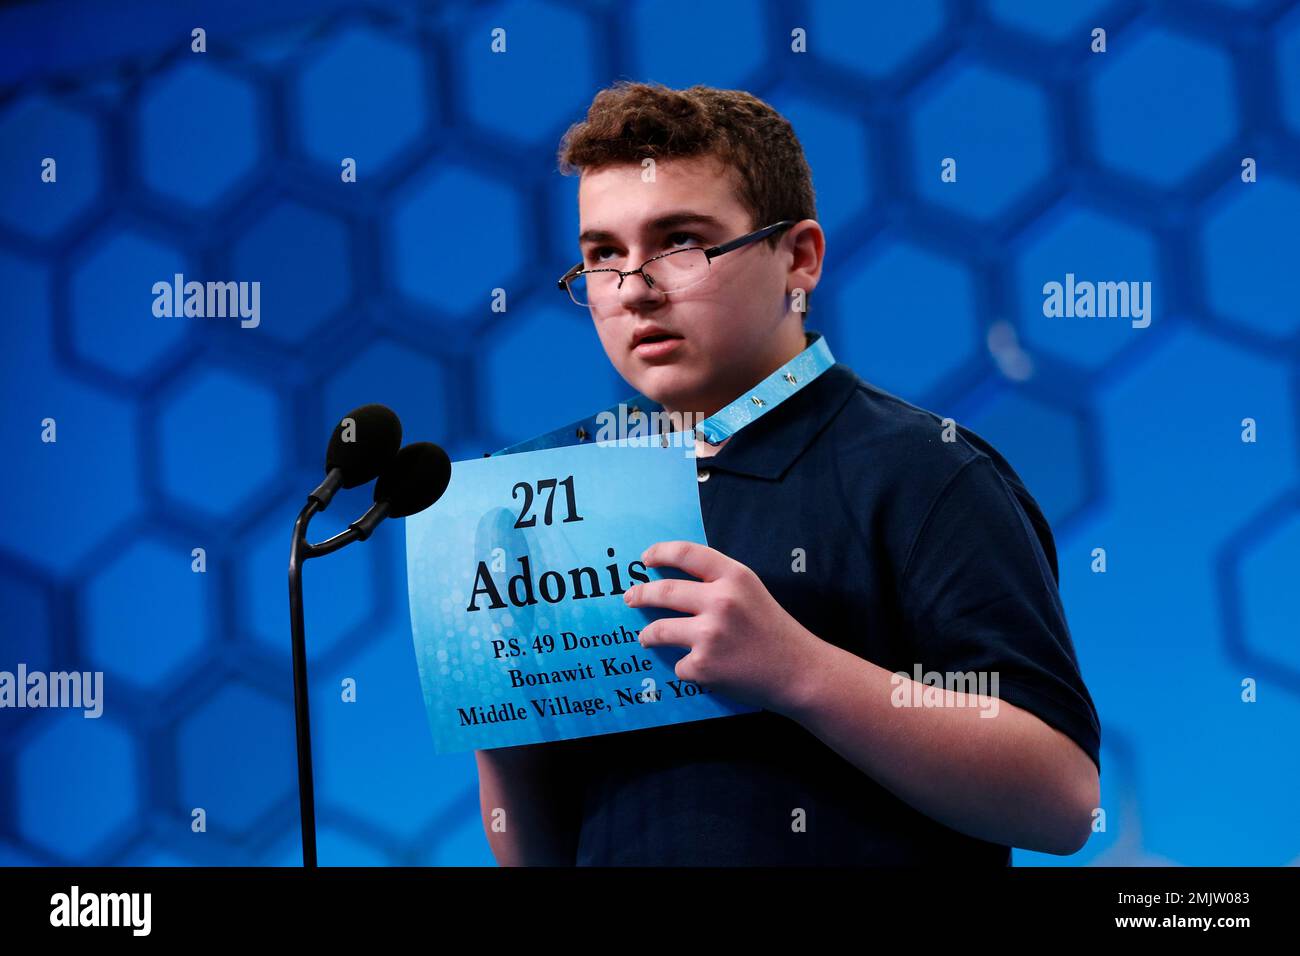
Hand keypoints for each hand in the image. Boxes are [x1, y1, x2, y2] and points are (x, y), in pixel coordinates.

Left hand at [622, 540, 825, 714]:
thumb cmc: (775, 632)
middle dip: (640, 594)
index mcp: (735, 577)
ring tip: (647, 637)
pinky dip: (687, 668)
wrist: (799, 673)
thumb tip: (672, 581)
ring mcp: (710, 634)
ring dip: (648, 635)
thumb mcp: (752, 593)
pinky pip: (679, 664)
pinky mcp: (703, 666)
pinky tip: (704, 669)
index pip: (687, 553)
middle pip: (663, 591)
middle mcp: (721, 601)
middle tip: (631, 597)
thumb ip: (719, 583)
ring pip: (658, 630)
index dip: (661, 552)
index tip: (645, 558)